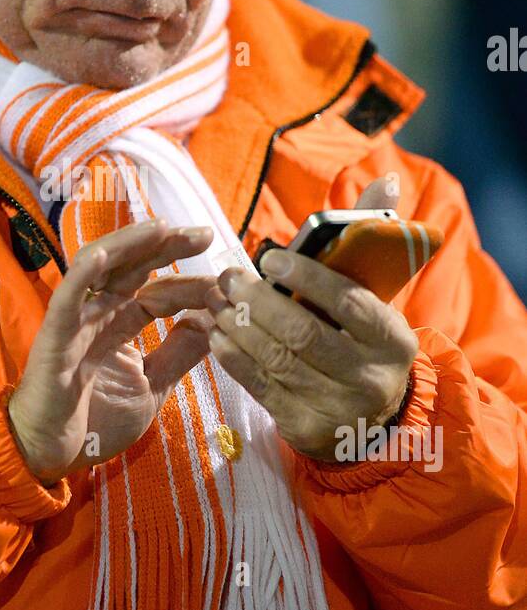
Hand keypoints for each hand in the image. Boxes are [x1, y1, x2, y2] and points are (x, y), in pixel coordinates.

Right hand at [8, 218, 214, 484]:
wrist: (50, 454)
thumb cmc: (94, 421)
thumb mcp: (152, 385)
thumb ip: (179, 354)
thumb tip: (213, 322)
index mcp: (120, 322)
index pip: (161, 292)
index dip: (192, 285)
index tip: (228, 284)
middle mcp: (98, 312)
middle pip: (134, 267)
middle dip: (167, 246)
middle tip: (205, 234)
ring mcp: (75, 320)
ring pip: (100, 269)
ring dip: (129, 246)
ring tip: (161, 229)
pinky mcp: (54, 337)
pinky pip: (67, 300)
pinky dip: (82, 276)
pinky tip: (102, 257)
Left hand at [205, 177, 417, 462]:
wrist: (373, 419)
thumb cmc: (363, 339)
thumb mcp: (377, 297)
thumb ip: (371, 238)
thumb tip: (382, 180)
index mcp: (393, 337)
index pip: (348, 302)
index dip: (306, 278)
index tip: (268, 258)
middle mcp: (370, 377)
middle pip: (303, 333)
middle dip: (258, 301)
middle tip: (227, 277)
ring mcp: (337, 408)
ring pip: (277, 360)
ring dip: (238, 326)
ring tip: (216, 301)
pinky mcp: (305, 429)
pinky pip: (261, 387)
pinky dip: (234, 358)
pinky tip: (216, 335)